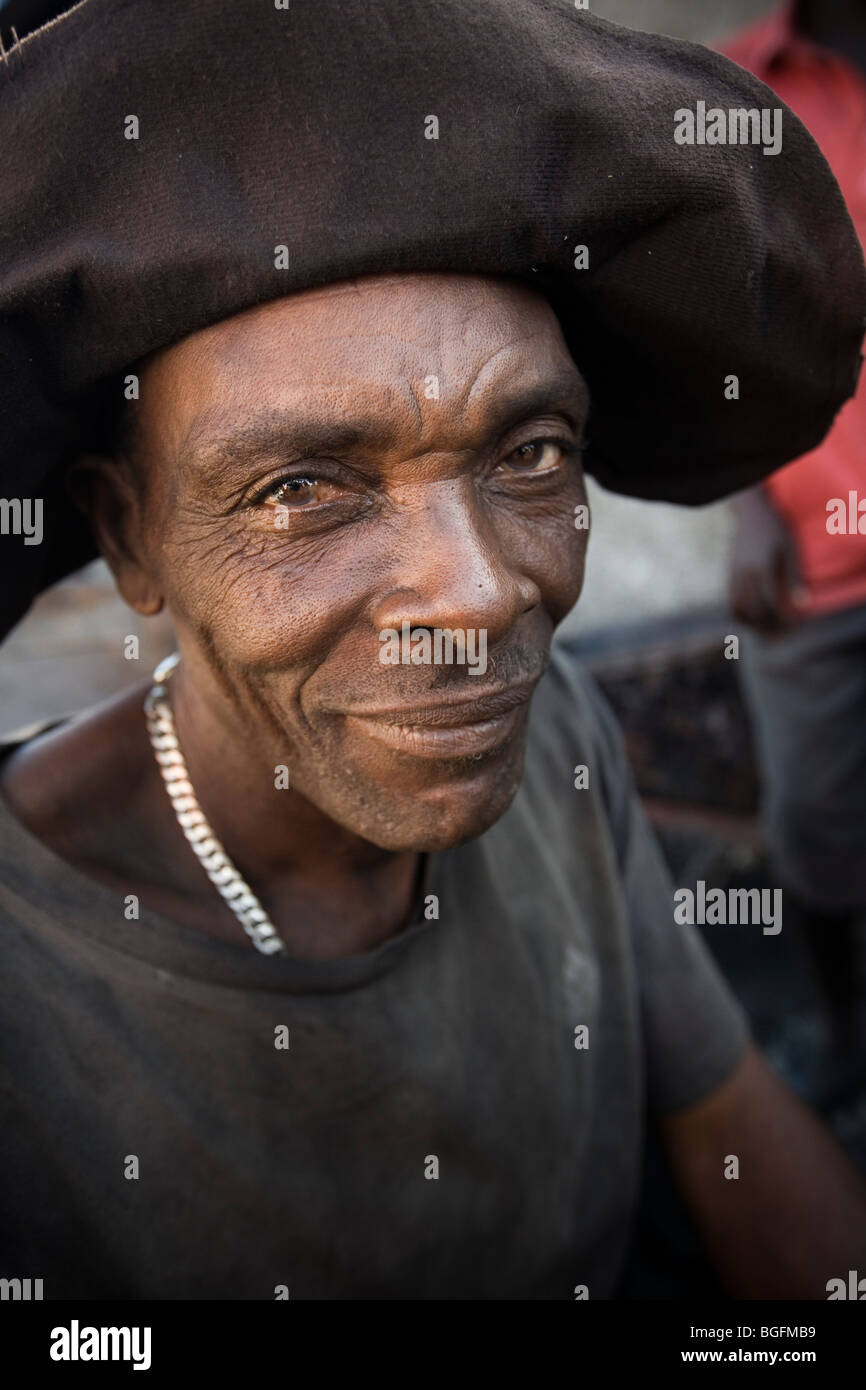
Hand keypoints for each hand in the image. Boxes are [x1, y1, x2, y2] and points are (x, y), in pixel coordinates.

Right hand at [729, 487, 802, 635]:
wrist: (751, 513)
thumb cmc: (775, 530)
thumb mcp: (791, 551)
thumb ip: (794, 579)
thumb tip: (802, 605)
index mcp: (761, 569)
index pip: (771, 604)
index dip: (782, 619)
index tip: (793, 626)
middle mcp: (743, 575)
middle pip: (753, 611)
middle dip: (767, 626)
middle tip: (781, 634)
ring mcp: (733, 576)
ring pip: (738, 610)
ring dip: (752, 623)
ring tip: (766, 628)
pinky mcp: (728, 575)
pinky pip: (731, 602)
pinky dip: (742, 614)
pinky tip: (755, 616)